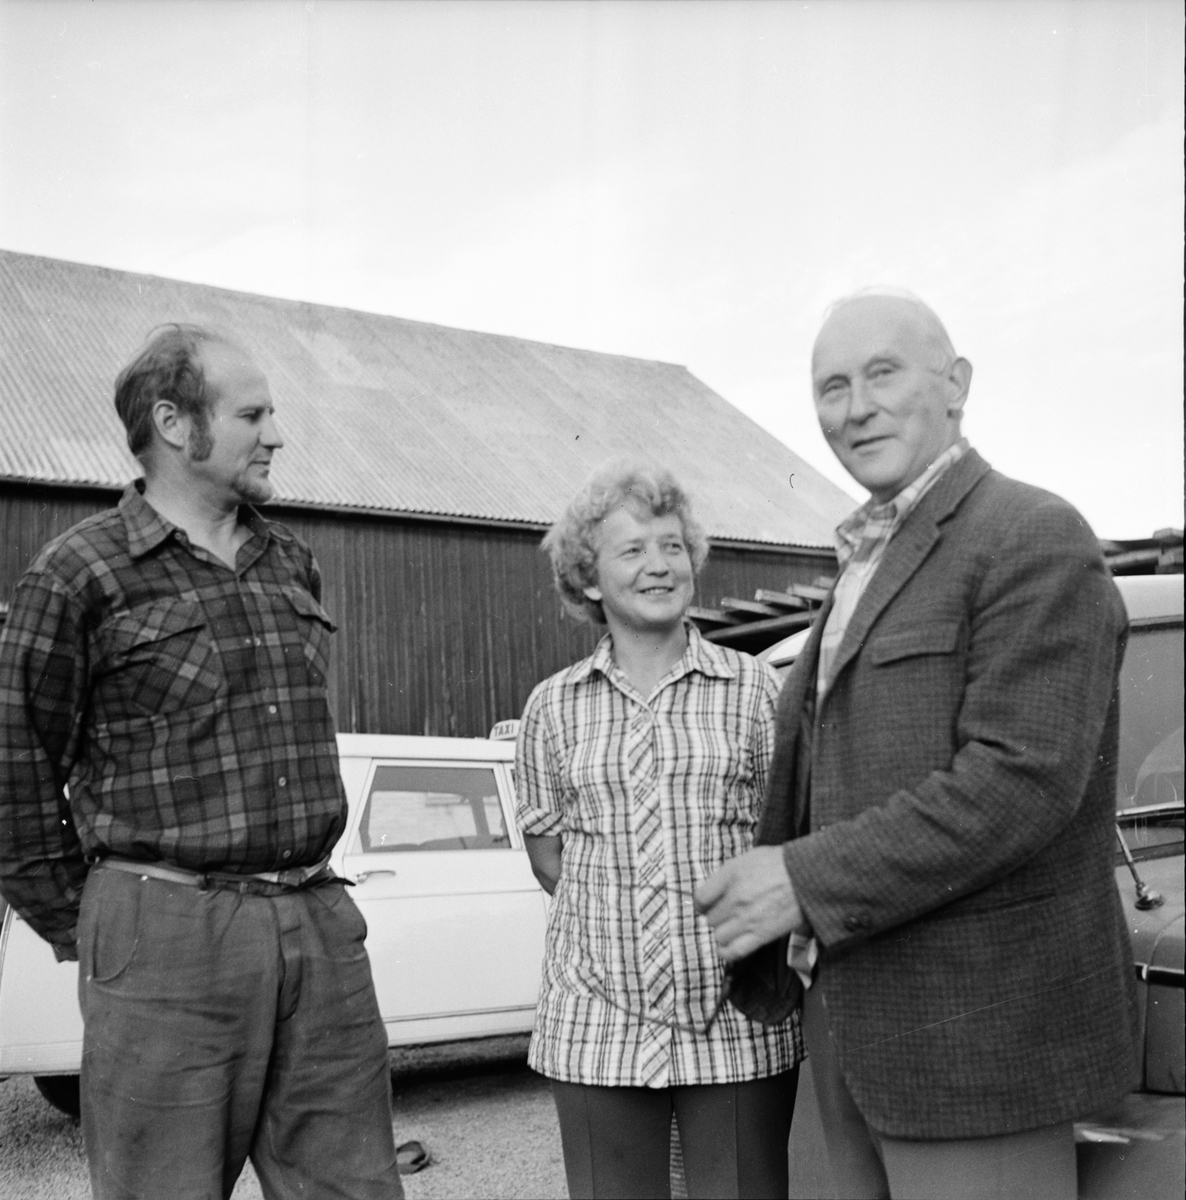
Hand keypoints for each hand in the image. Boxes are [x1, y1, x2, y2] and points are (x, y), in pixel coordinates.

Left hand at [695, 846, 807, 961]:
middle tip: (728, 913)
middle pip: (710, 918)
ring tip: (734, 927)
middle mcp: (735, 898)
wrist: (810, 877)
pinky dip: (727, 951)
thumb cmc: (781, 864)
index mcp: (731, 875)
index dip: (702, 903)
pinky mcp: (761, 936)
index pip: (700, 897)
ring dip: (724, 932)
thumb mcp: (749, 858)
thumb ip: (728, 875)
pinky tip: (732, 945)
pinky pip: (732, 952)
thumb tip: (714, 890)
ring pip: (719, 935)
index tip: (708, 904)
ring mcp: (747, 919)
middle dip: (717, 916)